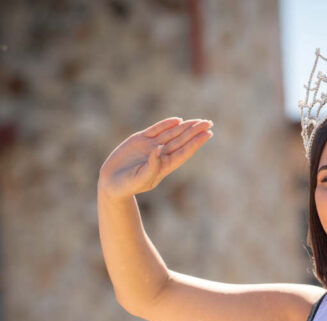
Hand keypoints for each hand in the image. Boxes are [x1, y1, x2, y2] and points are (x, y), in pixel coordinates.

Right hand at [97, 117, 212, 198]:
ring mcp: (151, 146)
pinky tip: (177, 120)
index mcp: (165, 166)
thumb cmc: (128, 186)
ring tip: (198, 120)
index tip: (208, 134)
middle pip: (181, 140)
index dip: (196, 143)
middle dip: (195, 131)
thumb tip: (159, 149)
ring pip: (171, 133)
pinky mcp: (140, 140)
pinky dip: (166, 124)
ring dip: (184, 126)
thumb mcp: (141, 179)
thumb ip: (152, 166)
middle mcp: (161, 154)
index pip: (184, 152)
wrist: (111, 182)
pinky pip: (155, 129)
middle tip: (208, 122)